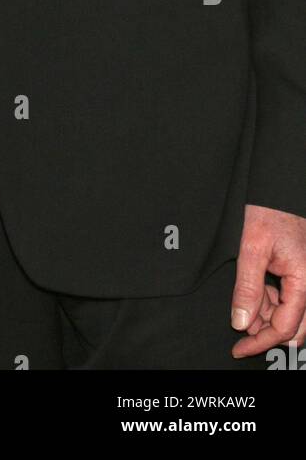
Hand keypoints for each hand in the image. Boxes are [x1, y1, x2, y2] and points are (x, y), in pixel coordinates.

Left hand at [230, 203, 305, 358]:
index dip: (260, 341)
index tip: (240, 348)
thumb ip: (248, 287)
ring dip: (268, 315)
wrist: (279, 191)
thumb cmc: (270, 212)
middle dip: (266, 331)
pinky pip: (290, 300)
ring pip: (292, 315)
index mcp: (304, 281)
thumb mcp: (252, 248)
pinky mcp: (302, 276)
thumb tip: (242, 322)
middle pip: (293, 327)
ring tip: (247, 299)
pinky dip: (272, 301)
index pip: (284, 327)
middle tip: (241, 329)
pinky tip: (257, 290)